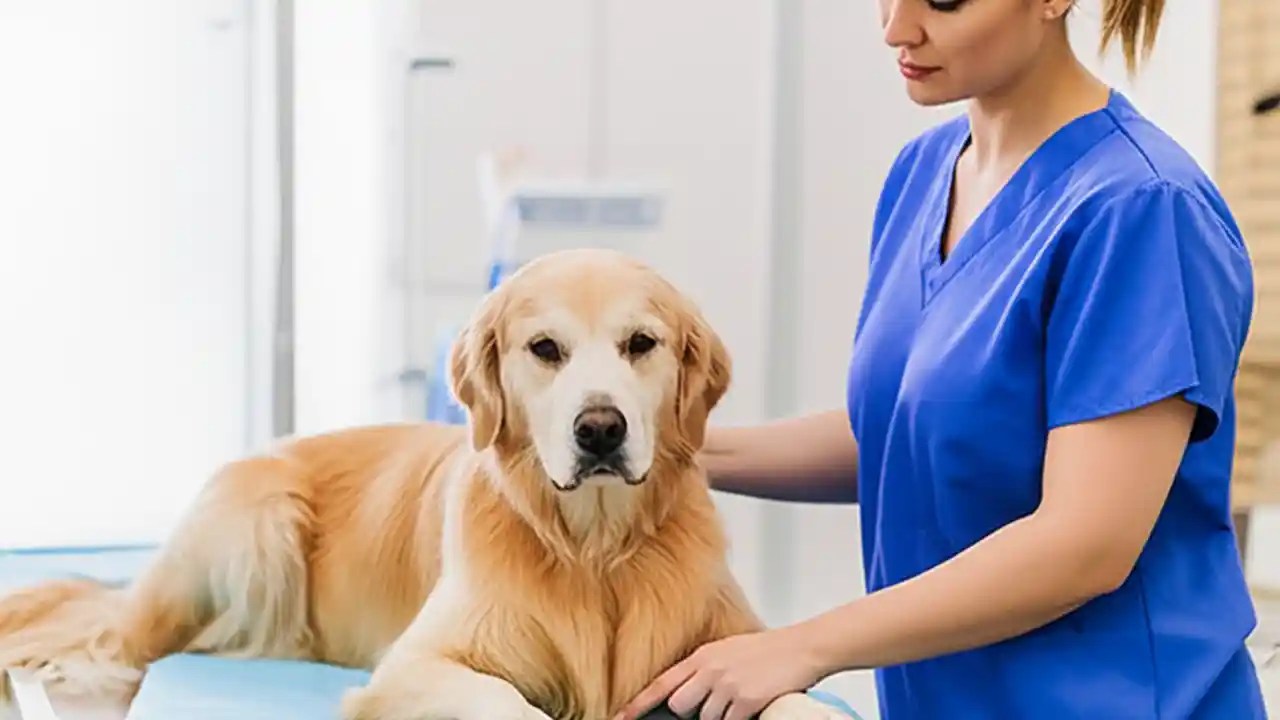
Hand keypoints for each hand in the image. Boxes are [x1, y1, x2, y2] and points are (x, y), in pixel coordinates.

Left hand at [612, 627, 824, 719]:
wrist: (801, 647)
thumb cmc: (766, 649)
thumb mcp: (727, 650)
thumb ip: (703, 668)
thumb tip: (684, 693)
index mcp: (702, 655)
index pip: (661, 684)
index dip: (638, 704)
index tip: (620, 716)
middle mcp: (710, 669)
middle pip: (680, 706)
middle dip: (692, 711)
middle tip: (714, 701)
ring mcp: (727, 685)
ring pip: (707, 717)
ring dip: (721, 713)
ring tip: (741, 695)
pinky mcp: (745, 700)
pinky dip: (739, 718)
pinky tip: (750, 703)